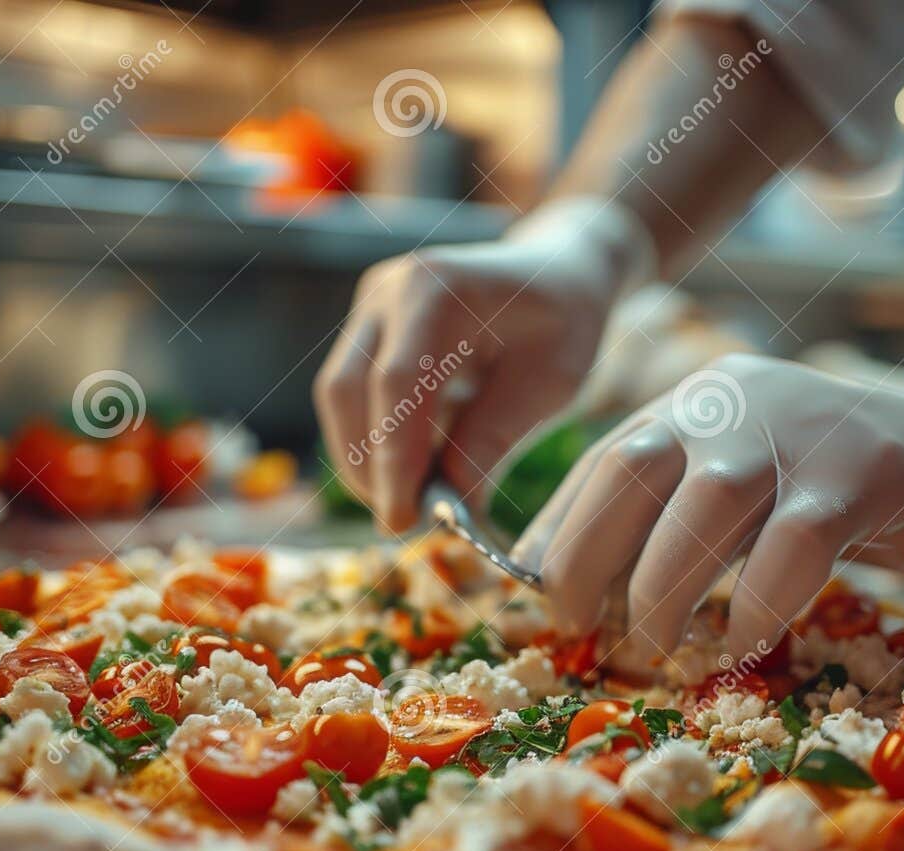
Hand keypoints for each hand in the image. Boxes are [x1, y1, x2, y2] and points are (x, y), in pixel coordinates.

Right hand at [313, 198, 653, 531]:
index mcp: (438, 288)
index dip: (393, 458)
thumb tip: (450, 506)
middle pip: (348, 389)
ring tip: (404, 507)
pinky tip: (406, 476)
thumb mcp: (549, 385)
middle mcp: (391, 288)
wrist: (557, 272)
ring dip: (363, 459)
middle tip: (401, 525)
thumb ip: (494, 440)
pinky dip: (372, 440)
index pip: (396, 384)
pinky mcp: (368, 328)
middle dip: (368, 466)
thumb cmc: (564, 323)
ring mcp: (372, 305)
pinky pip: (352, 391)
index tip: (403, 519)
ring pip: (339, 394)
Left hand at [513, 353, 903, 657]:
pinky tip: (741, 646)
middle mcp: (737, 403)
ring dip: (664, 590)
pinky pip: (791, 548)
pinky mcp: (865, 475)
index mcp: (700, 402)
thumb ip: (678, 517)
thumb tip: (584, 586)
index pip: (602, 460)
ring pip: (705, 508)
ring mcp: (803, 433)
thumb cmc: (848, 494)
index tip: (532, 596)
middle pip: (630, 470)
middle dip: (586, 558)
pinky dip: (755, 605)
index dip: (556, 530)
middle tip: (578, 629)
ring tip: (656, 650)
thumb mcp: (750, 487)